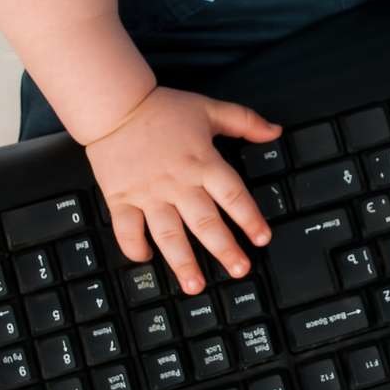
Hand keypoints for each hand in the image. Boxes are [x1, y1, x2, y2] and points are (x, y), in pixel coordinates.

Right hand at [84, 86, 279, 293]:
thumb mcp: (210, 109)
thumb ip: (245, 121)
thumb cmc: (162, 108)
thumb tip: (275, 131)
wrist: (115, 104)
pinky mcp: (121, 198)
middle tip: (239, 270)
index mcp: (202, 162)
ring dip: (183, 262)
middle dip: (224, 250)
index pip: (232, 195)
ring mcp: (148, 193)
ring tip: (195, 285)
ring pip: (169, 234)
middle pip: (205, 222)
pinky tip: (146, 259)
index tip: (262, 239)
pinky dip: (135, 247)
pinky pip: (127, 230)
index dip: (250, 219)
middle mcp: (177, 182)